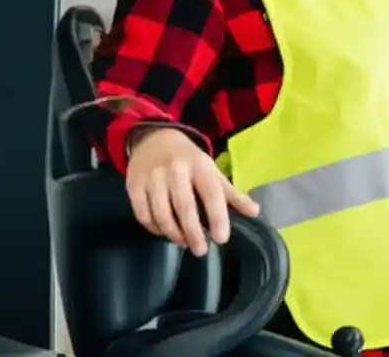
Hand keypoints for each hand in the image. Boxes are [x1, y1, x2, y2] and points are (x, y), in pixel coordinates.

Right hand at [125, 127, 260, 256]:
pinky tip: (164, 232)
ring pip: (161, 214)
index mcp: (200, 165)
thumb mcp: (212, 171)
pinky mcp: (133, 185)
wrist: (153, 139)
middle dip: (193, 233)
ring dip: (173, 233)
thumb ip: (232, 194)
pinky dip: (154, 228)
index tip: (221, 238)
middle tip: (201, 250)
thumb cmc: (188, 159)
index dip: (217, 217)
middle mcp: (175, 170)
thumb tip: (255, 212)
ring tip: (183, 242)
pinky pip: (143, 214)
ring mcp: (152, 177)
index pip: (211, 194)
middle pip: (184, 207)